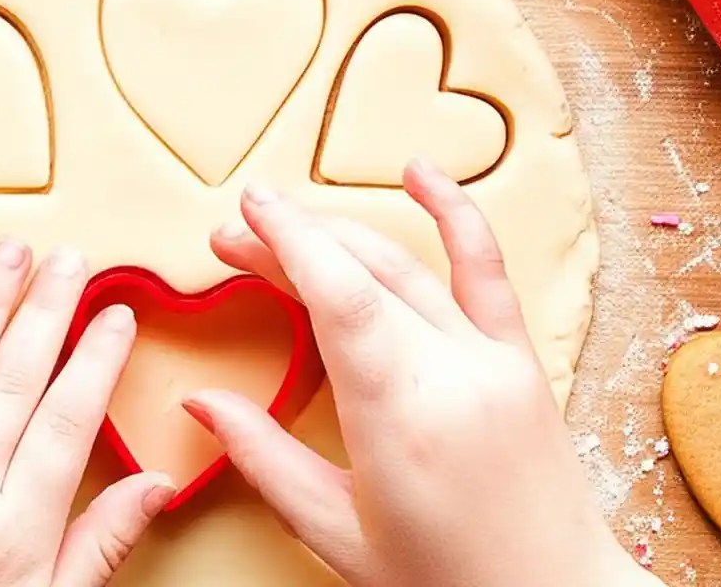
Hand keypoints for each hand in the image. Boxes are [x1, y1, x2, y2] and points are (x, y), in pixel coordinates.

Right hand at [195, 160, 659, 586]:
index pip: (339, 299)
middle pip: (362, 275)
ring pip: (409, 267)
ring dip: (341, 235)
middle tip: (232, 237)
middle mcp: (454, 371)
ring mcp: (494, 358)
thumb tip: (200, 403)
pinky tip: (421, 175)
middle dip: (292, 241)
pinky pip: (487, 269)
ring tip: (284, 221)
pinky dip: (454, 214)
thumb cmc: (449, 580)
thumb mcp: (337, 531)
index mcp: (403, 417)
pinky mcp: (520, 359)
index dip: (288, 243)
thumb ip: (264, 457)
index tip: (246, 212)